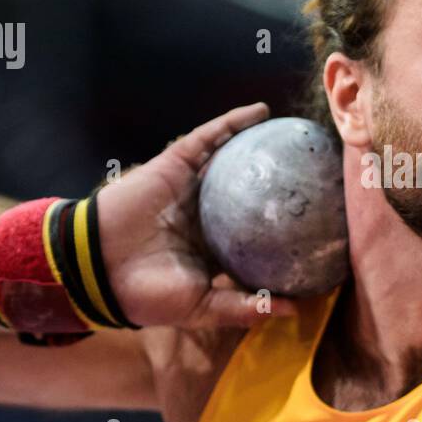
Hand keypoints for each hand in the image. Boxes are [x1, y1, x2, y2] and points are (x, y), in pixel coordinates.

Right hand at [95, 102, 298, 329]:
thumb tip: (294, 309)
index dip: (286, 225)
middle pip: (252, 190)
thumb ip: (245, 307)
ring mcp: (192, 187)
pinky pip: (208, 138)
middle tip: (319, 170)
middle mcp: (207, 213)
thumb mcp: (203, 308)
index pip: (258, 232)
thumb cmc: (147, 294)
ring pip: (233, 158)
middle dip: (282, 180)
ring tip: (296, 131)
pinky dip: (232, 123)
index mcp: (215, 246)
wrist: (98, 269)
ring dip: (261, 142)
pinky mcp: (175, 164)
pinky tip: (261, 112)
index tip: (323, 220)